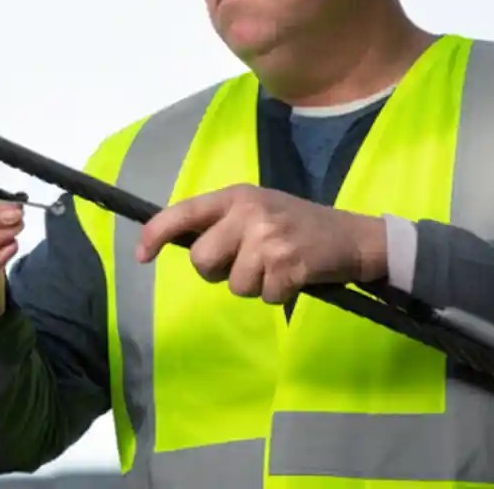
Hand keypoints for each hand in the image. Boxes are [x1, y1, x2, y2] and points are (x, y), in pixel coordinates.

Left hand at [136, 184, 386, 304]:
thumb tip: (179, 243)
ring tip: (276, 267)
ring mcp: (268, 239)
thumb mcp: (257, 209)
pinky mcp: (288, 265)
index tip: (141, 255)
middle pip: (202, 261)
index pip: (184, 212)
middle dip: (218, 272)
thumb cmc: (297, 225)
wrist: (352, 236)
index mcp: (237, 196)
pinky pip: (263, 296)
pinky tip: (293, 276)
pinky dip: (278, 295)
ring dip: (254, 285)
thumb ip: (222, 222)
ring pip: (233, 284)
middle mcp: (248, 213)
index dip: (156, 233)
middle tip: (246, 264)